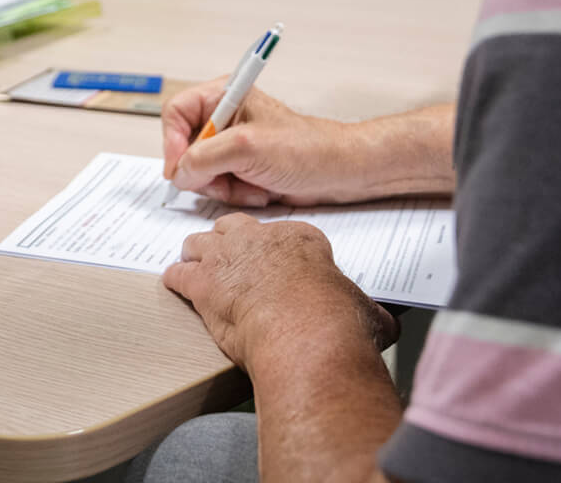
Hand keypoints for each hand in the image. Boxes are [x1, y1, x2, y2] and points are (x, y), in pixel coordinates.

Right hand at [161, 79, 343, 206]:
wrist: (338, 172)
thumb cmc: (305, 148)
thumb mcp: (248, 147)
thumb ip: (205, 157)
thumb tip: (179, 173)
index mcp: (224, 95)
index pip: (176, 113)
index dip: (172, 142)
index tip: (179, 168)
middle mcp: (224, 118)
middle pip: (185, 148)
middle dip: (204, 171)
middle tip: (224, 179)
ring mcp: (231, 146)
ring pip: (200, 172)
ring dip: (223, 186)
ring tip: (252, 184)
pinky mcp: (240, 168)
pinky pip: (218, 186)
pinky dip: (235, 194)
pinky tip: (260, 190)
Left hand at [163, 214, 398, 371]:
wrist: (306, 331)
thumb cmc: (336, 321)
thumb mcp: (363, 311)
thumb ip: (368, 311)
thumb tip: (385, 324)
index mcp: (300, 238)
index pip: (280, 235)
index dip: (271, 250)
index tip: (270, 262)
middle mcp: (260, 238)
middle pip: (234, 228)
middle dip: (228, 242)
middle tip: (226, 257)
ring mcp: (227, 256)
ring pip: (200, 243)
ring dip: (197, 256)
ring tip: (194, 264)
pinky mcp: (202, 282)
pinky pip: (180, 273)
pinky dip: (176, 280)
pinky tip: (175, 284)